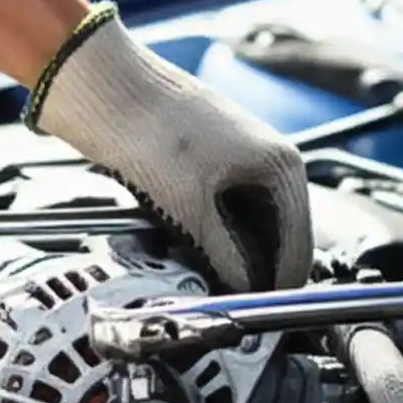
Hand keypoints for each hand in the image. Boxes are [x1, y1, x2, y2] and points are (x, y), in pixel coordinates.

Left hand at [25, 3, 312, 291]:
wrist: (103, 85)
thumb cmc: (148, 128)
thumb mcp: (188, 206)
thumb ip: (222, 256)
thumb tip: (242, 293)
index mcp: (280, 167)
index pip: (300, 248)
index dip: (278, 288)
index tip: (254, 317)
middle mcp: (269, 162)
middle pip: (278, 240)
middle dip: (255, 274)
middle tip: (226, 304)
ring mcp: (241, 160)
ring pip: (249, 228)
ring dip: (233, 256)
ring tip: (205, 279)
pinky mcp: (210, 162)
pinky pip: (225, 212)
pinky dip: (214, 235)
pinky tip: (190, 249)